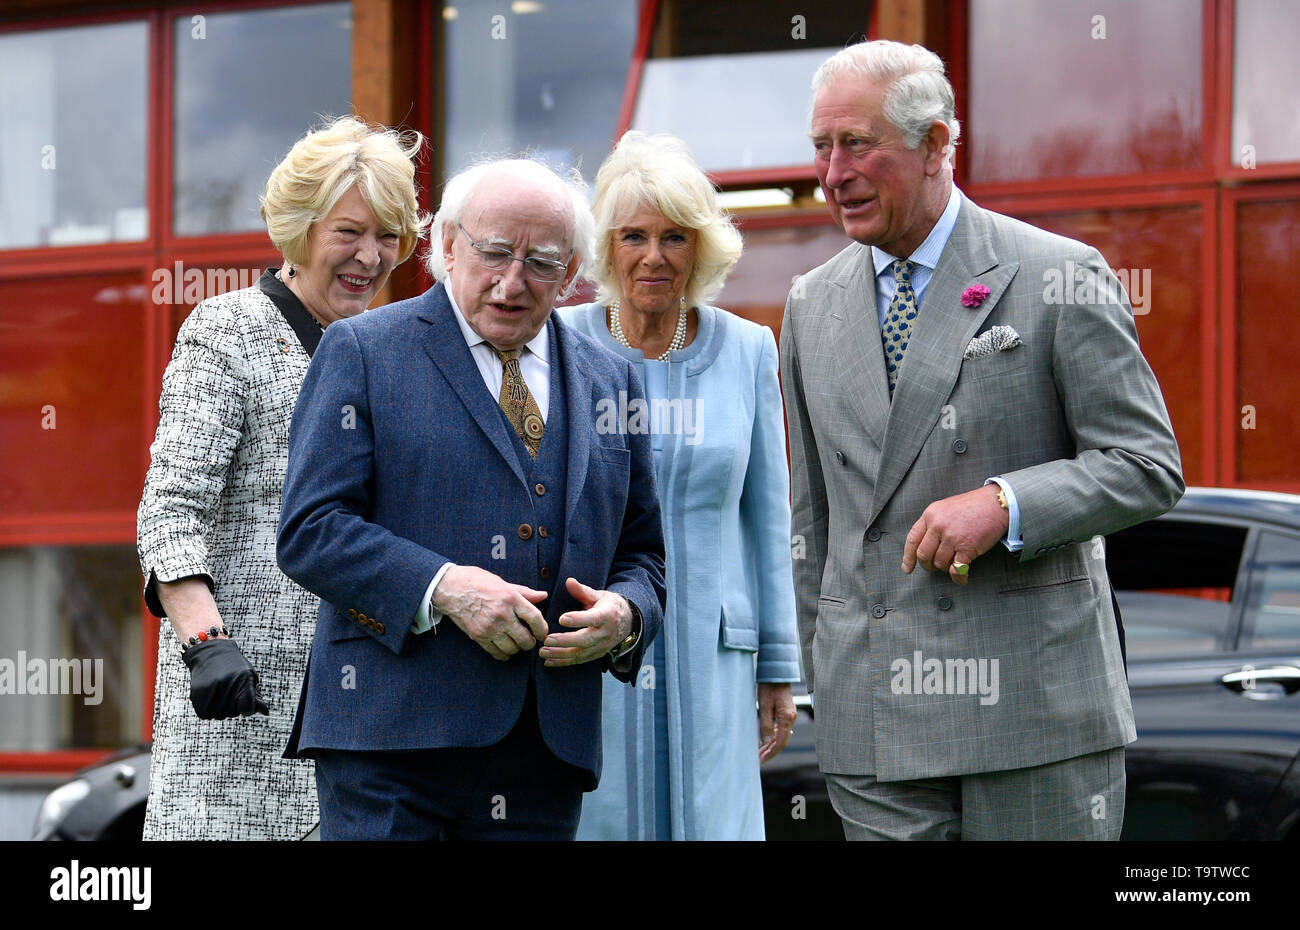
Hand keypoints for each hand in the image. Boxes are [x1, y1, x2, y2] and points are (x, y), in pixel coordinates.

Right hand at [182, 638, 268, 718]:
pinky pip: (205, 714)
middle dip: (234, 707)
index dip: (248, 709)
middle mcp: (226, 684)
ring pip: (219, 715)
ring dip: (220, 710)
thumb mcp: (249, 676)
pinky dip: (208, 710)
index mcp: (242, 679)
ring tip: (220, 694)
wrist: (210, 652)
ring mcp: (210, 689)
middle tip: (230, 692)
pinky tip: (210, 698)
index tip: (245, 703)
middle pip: (233, 713)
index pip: (247, 708)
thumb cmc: (234, 667)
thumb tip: (266, 713)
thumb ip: (256, 695)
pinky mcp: (196, 694)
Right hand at [433, 564, 548, 660]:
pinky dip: (503, 654)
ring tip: (516, 641)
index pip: (535, 619)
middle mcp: (502, 614)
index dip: (543, 629)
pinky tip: (504, 648)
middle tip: (529, 638)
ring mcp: (489, 627)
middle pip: (526, 639)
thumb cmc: (477, 581)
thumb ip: (524, 592)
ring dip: (517, 648)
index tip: (542, 633)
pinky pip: (496, 653)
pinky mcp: (478, 636)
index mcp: (511, 598)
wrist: (450, 588)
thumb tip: (543, 595)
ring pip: (512, 649)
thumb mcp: (503, 583)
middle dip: (531, 642)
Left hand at [540, 577, 631, 667]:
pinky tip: (549, 661)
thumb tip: (569, 581)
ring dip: (560, 654)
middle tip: (547, 640)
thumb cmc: (608, 606)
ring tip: (543, 651)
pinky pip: (579, 661)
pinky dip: (563, 662)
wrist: (626, 622)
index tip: (561, 619)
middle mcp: (606, 633)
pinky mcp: (597, 655)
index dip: (578, 619)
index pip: (593, 618)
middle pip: (586, 639)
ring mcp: (602, 646)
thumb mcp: (598, 595)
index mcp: (608, 615)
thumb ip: (582, 591)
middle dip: (565, 641)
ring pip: (581, 653)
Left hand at [758, 682, 795, 762]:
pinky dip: (773, 737)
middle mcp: (791, 718)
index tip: (761, 760)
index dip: (771, 753)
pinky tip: (765, 740)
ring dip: (771, 745)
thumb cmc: (769, 687)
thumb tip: (766, 743)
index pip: (780, 742)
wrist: (776, 672)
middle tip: (759, 759)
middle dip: (770, 751)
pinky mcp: (787, 712)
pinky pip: (781, 729)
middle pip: (782, 741)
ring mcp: (790, 715)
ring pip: (782, 736)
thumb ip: (765, 725)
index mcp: (787, 717)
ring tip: (760, 753)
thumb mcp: (764, 706)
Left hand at [902, 484, 1008, 584]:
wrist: (996, 504)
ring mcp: (952, 537)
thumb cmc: (972, 506)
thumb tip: (925, 546)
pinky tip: (961, 579)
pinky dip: (958, 577)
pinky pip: (956, 569)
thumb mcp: (945, 508)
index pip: (912, 539)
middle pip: (923, 555)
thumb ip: (933, 524)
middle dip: (927, 565)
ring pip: (939, 563)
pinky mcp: (967, 548)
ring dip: (945, 568)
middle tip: (933, 567)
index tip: (907, 568)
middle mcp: (938, 526)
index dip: (908, 557)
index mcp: (930, 515)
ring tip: (952, 564)